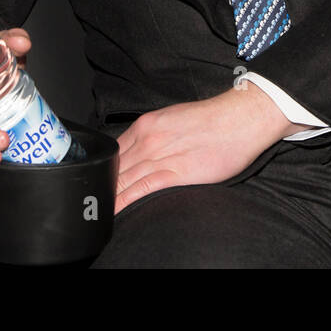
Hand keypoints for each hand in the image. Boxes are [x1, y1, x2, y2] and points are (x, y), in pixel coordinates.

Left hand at [114, 85, 297, 213]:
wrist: (240, 119)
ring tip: (97, 211)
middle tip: (91, 202)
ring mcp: (159, 156)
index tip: (98, 183)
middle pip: (114, 168)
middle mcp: (147, 139)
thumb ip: (156, 134)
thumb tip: (146, 150)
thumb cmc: (214, 120)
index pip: (113, 151)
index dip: (103, 170)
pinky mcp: (174, 172)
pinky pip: (141, 190)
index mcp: (146, 125)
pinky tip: (115, 212)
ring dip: (108, 197)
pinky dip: (124, 202)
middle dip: (102, 186)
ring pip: (123, 180)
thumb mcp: (174, 118)